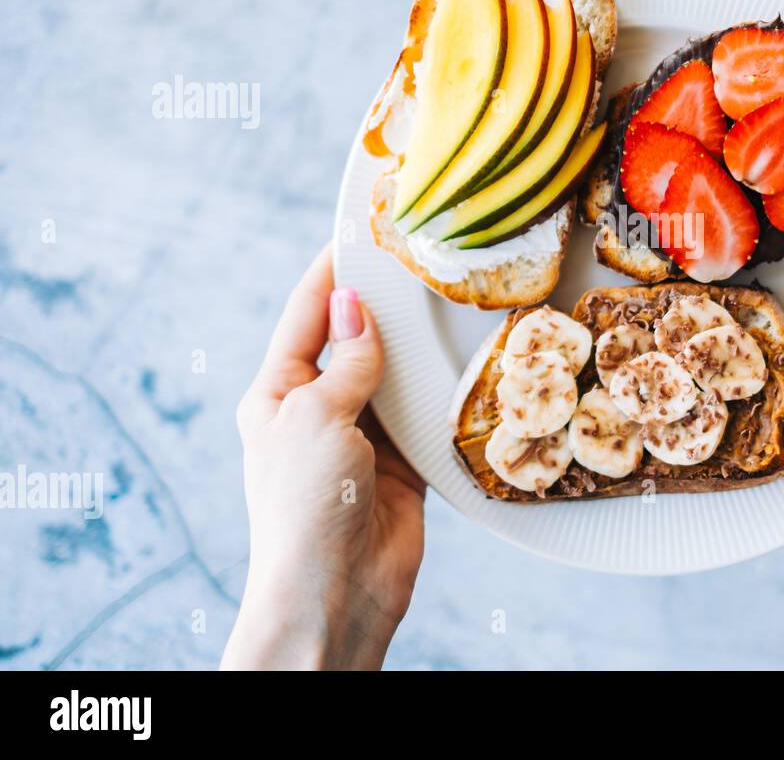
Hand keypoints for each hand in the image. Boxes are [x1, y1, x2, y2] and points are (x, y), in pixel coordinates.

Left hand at [222, 245, 425, 669]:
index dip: (332, 272)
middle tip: (420, 260)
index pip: (307, 315)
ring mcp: (359, 437)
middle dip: (382, 304)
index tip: (360, 231)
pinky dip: (438, 392)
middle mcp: (317, 408)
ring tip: (448, 301)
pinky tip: (463, 363)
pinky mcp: (399, 465)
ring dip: (414, 347)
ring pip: (391, 375)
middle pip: (353, 340)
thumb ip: (345, 363)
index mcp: (278, 392)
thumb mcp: (315, 419)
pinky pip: (421, 415)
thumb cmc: (305, 508)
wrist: (336, 596)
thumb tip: (352, 305)